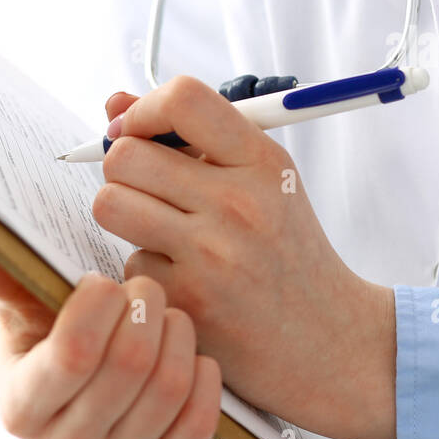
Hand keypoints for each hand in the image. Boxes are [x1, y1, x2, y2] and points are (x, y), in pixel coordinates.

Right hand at [0, 241, 221, 438]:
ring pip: (168, 387)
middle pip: (128, 365)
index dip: (99, 305)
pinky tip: (193, 357)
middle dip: (146, 308)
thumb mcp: (28, 319)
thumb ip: (8, 285)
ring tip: (169, 317)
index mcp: (20, 408)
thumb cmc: (59, 347)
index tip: (104, 281)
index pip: (73, 353)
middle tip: (147, 288)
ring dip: (178, 335)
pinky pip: (199, 423)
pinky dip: (205, 378)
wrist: (94, 408)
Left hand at [94, 78, 396, 438]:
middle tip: (153, 192)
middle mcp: (240, 203)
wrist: (328, 339)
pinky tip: (184, 282)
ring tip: (161, 232)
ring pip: (110, 203)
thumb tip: (113, 103)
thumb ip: (192, 138)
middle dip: (126, 170)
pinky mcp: (187, 302)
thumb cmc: (288, 253)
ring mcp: (212, 256)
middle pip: (126, 154)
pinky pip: (127, 264)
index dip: (144, 110)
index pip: (183, 99)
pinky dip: (147, 272)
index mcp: (265, 163)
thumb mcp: (263, 183)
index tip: (140, 131)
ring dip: (125, 216)